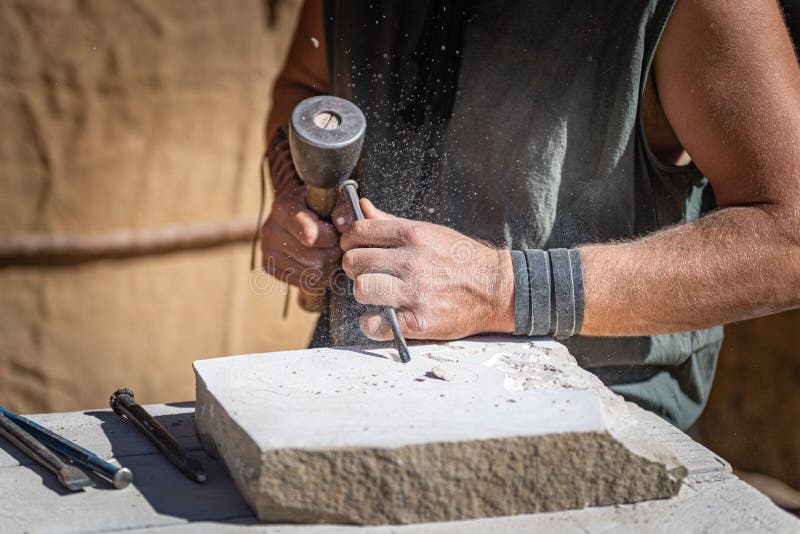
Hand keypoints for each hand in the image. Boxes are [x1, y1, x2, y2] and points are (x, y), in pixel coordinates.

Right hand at [260, 181, 341, 292]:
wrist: (296, 213)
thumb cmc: (319, 205)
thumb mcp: (332, 198)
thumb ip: (343, 209)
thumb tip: (345, 227)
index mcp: (284, 208)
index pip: (311, 234)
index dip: (332, 239)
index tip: (339, 235)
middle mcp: (270, 229)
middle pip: (314, 257)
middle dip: (334, 254)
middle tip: (341, 248)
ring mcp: (267, 250)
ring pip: (310, 272)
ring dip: (330, 268)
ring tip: (334, 255)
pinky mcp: (270, 267)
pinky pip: (302, 283)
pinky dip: (320, 279)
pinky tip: (324, 266)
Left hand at [337, 199, 514, 339]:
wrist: (497, 288)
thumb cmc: (461, 259)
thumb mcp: (429, 232)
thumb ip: (391, 223)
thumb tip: (362, 208)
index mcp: (414, 235)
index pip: (359, 232)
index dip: (351, 241)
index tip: (357, 248)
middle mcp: (412, 262)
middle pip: (354, 261)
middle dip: (357, 268)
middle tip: (370, 273)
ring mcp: (416, 292)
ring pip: (361, 289)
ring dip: (365, 294)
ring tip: (378, 294)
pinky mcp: (420, 321)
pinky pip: (375, 324)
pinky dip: (373, 323)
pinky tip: (383, 316)